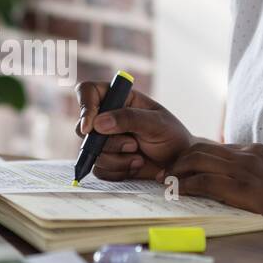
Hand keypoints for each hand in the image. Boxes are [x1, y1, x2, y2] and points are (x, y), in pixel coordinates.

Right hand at [73, 82, 196, 180]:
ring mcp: (104, 141)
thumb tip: (98, 123)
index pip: (88, 92)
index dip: (85, 107)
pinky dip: (117, 171)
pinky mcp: (106, 161)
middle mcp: (107, 118)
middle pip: (83, 128)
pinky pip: (98, 169)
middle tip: (133, 145)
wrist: (179, 164)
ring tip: (139, 157)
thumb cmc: (171, 136)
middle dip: (108, 142)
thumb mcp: (155, 122)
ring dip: (116, 159)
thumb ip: (129, 118)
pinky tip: (135, 166)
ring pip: (91, 152)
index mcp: (119, 99)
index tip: (90, 127)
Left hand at [160, 141, 262, 255]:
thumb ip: (247, 175)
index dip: (191, 155)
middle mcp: (249, 155)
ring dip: (177, 171)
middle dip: (178, 160)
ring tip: (167, 182)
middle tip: (165, 174)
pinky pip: (205, 181)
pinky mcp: (243, 188)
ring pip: (198, 161)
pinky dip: (186, 185)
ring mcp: (247, 170)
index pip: (213, 146)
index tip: (177, 166)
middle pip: (201, 149)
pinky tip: (178, 192)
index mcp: (255, 151)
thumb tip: (218, 181)